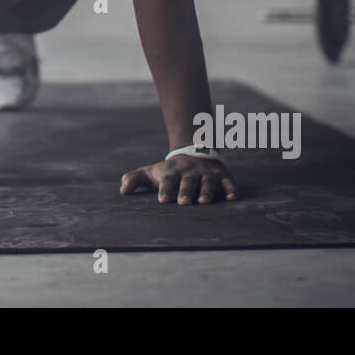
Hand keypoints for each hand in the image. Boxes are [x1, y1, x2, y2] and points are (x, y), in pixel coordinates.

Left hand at [119, 155, 237, 204]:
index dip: (165, 189)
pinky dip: (230, 189)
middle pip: (187, 181)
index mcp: (172, 172)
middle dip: (185, 191)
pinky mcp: (221, 175)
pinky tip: (232, 197)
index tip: (163, 200)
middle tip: (183, 202)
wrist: (192, 152)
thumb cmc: (169, 171)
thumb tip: (122, 190)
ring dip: (206, 191)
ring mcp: (206, 173)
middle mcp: (190, 172)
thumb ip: (135, 179)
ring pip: (207, 182)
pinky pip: (227, 182)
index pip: (168, 180)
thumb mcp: (151, 173)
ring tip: (203, 202)